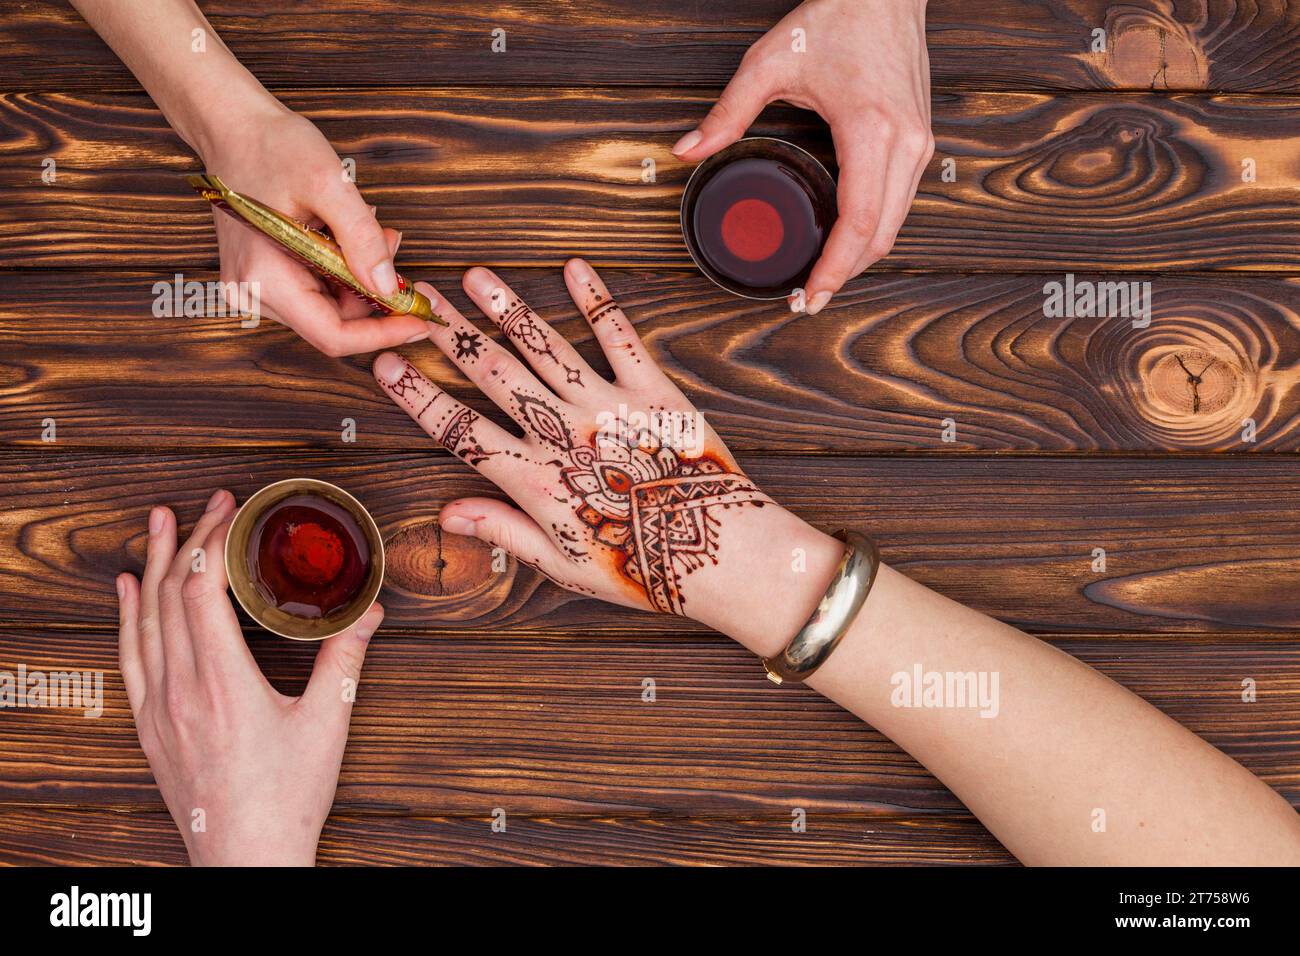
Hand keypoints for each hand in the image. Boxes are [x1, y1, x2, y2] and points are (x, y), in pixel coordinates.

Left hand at [114, 490, 380, 865]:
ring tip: (159, 523)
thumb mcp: (328, 722)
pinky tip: (128, 590)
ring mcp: (159, 709)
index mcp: (224, 684)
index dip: (213, 543)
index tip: (232, 511)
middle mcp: (181, 691)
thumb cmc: (287, 798)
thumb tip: (369, 610)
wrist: (246, 858)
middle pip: (169, 595)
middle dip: (186, 540)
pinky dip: (127, 616)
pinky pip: (130, 657)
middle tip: (206, 501)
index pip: (202, 591)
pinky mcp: (150, 726)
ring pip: (143, 621)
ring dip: (150, 566)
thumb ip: (346, 659)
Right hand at [202, 107, 428, 355]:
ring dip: (362, 279)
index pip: (332, 334)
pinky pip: (316, 289)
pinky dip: (344, 270)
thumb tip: (390, 288)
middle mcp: (254, 292)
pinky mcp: (264, 277)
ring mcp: (256, 287)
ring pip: (328, 306)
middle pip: (333, 322)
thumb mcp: (328, 184)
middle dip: (376, 296)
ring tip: (377, 233)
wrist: (234, 126)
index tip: (422, 322)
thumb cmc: (272, 147)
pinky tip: (352, 236)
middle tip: (398, 251)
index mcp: (263, 278)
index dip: (382, 334)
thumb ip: (362, 238)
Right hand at [373, 260, 844, 655]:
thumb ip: (504, 530)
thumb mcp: (563, 564)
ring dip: (507, 308)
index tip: (385, 365)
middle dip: (450, 335)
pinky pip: (619, 336)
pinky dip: (596, 300)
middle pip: (494, 374)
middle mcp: (563, 434)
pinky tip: (574, 268)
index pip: (460, 430)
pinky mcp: (654, 392)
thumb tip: (447, 513)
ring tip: (476, 277)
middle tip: (418, 301)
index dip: (418, 396)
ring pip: (545, 347)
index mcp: (535, 481)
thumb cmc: (642, 569)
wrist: (723, 555)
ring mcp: (608, 407)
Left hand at [673, 0, 932, 313]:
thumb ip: (727, 113)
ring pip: (895, 225)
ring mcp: (920, 144)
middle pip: (881, 237)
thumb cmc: (838, 17)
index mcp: (871, 131)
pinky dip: (872, 229)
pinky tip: (843, 240)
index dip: (834, 271)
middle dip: (844, 276)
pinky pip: (900, 202)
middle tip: (806, 300)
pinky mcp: (921, 140)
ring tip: (822, 277)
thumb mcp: (769, 63)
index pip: (858, 224)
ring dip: (860, 257)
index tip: (808, 296)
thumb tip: (688, 150)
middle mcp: (906, 144)